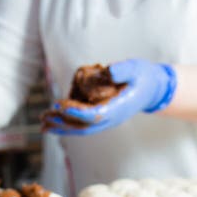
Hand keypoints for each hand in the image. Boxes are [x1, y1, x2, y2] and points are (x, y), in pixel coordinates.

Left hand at [45, 60, 176, 135]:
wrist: (152, 89)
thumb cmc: (143, 76)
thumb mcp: (136, 68)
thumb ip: (124, 69)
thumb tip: (109, 70)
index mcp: (118, 108)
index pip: (93, 115)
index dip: (75, 111)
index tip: (60, 105)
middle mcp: (110, 118)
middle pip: (83, 127)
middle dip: (62, 123)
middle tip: (44, 118)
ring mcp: (105, 120)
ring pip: (80, 128)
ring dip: (62, 126)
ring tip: (43, 123)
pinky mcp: (101, 117)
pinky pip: (82, 124)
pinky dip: (67, 123)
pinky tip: (54, 120)